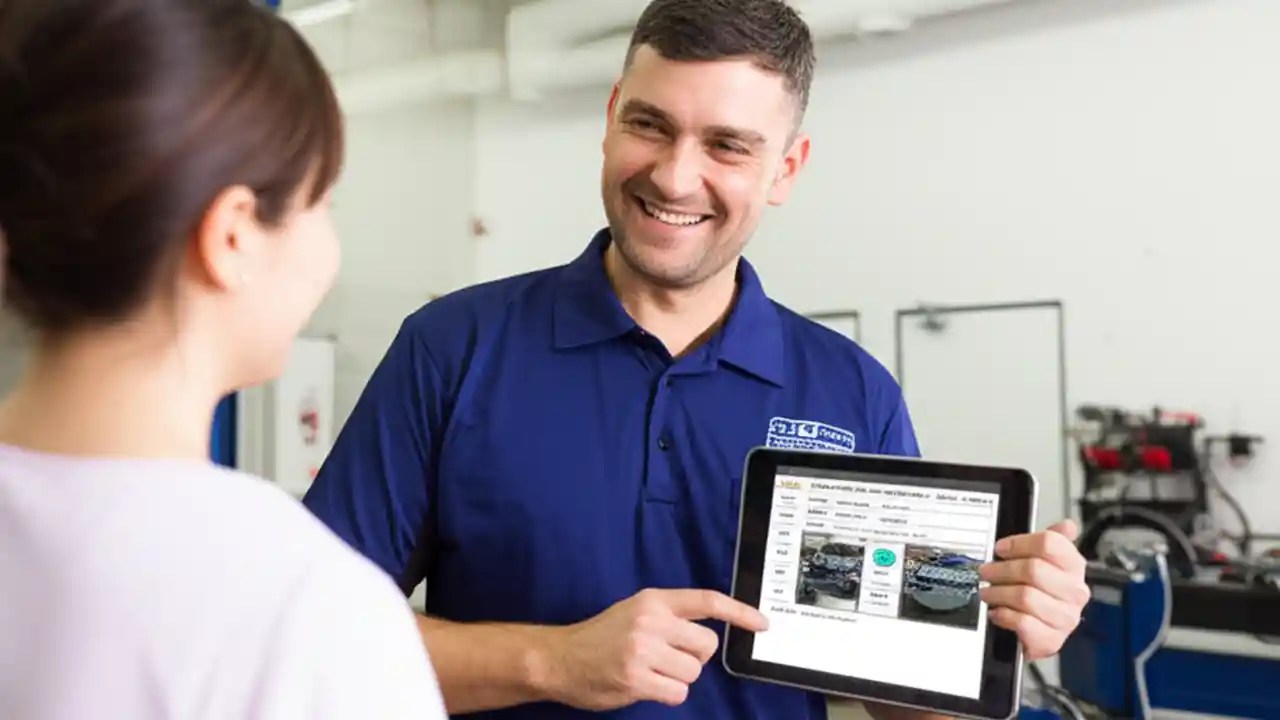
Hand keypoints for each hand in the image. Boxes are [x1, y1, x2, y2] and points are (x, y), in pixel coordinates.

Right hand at [539, 588, 767, 709]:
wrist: (559, 658)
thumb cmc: (602, 637)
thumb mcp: (635, 611)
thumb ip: (670, 616)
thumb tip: (708, 637)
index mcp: (653, 600)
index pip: (707, 600)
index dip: (739, 612)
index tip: (762, 623)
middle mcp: (651, 621)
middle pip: (706, 645)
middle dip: (694, 658)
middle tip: (668, 658)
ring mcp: (643, 650)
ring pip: (693, 673)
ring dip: (677, 678)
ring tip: (650, 671)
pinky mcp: (636, 678)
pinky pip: (677, 693)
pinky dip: (666, 694)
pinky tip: (644, 685)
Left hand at [979, 519, 1090, 659]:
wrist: (1042, 634)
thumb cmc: (1042, 594)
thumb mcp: (1046, 566)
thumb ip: (1052, 544)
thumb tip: (1067, 526)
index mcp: (1074, 567)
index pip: (1050, 544)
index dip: (1019, 543)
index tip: (1002, 548)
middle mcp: (1074, 591)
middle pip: (1033, 569)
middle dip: (1002, 569)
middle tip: (986, 571)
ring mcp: (1065, 617)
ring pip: (1025, 596)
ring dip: (998, 593)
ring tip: (988, 592)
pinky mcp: (1051, 639)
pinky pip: (1023, 622)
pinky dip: (1004, 615)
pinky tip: (998, 612)